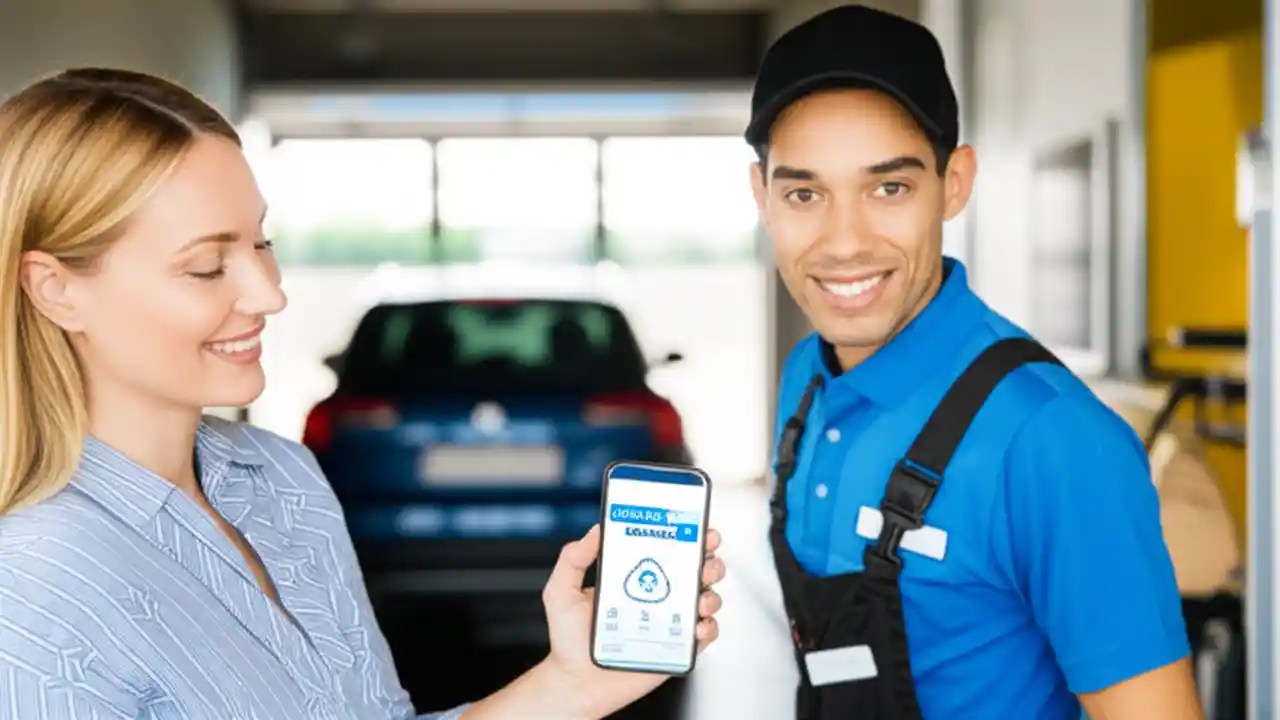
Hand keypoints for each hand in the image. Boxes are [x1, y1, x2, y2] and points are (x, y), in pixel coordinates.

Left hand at [540, 524, 725, 718]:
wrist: (576, 682)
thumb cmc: (569, 639)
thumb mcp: (562, 591)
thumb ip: (573, 558)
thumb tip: (596, 530)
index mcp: (637, 578)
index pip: (670, 551)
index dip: (690, 538)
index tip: (698, 529)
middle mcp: (659, 597)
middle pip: (698, 571)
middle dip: (710, 562)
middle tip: (704, 562)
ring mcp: (671, 623)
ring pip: (708, 599)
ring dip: (712, 594)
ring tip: (700, 599)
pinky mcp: (678, 649)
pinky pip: (705, 635)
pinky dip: (709, 627)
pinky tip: (697, 626)